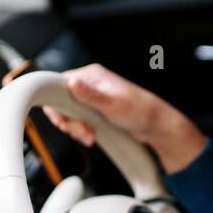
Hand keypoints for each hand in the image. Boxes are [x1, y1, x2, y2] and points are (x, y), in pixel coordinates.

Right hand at [43, 63, 205, 172]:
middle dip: (67, 120)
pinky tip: (91, 137)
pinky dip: (81, 131)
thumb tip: (72, 83)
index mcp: (92, 76)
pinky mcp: (95, 111)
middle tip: (80, 132)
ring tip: (89, 136)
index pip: (58, 84)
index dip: (56, 104)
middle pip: (61, 101)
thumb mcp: (113, 104)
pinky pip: (78, 120)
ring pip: (69, 113)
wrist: (156, 127)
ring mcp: (92, 98)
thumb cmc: (140, 111)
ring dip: (75, 128)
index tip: (62, 121)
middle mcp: (90, 85)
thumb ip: (90, 95)